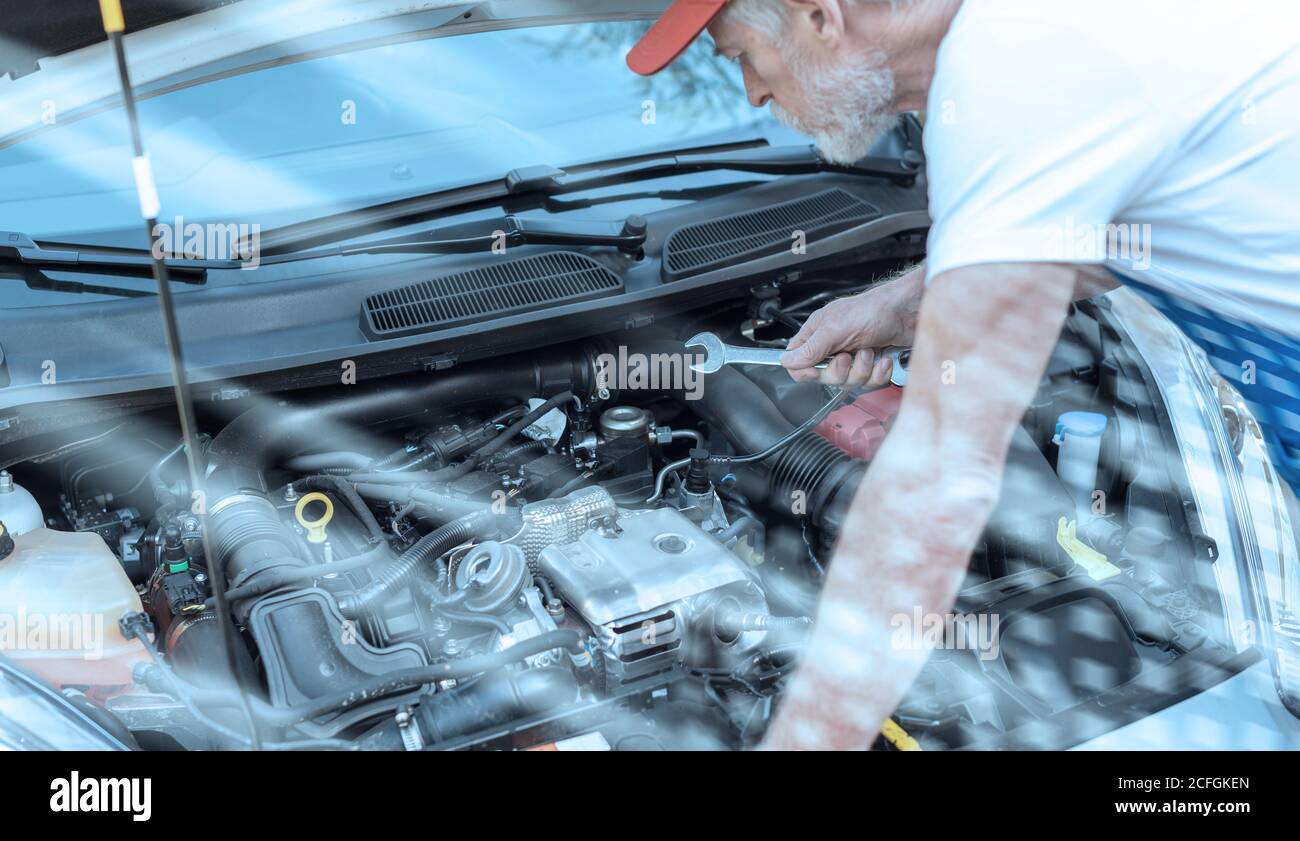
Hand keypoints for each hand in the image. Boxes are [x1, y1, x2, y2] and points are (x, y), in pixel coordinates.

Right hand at [779, 265, 923, 385]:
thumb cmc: (875, 309)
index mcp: (818, 334)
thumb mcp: (836, 328)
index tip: (817, 369)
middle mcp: (833, 347)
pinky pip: (869, 384)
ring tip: (870, 351)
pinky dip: (879, 373)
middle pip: (824, 378)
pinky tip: (883, 359)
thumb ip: (811, 348)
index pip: (797, 362)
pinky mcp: (872, 365)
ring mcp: (853, 357)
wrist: (910, 311)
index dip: (805, 371)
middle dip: (841, 372)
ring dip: (863, 370)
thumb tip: (787, 361)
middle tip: (849, 356)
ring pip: (848, 383)